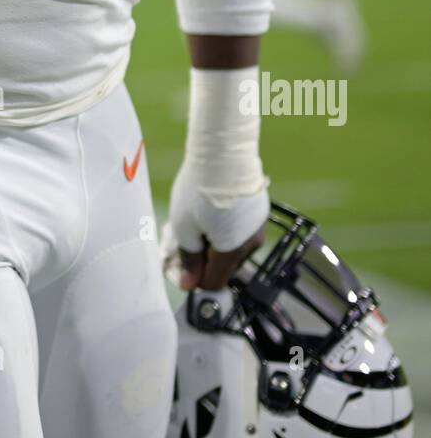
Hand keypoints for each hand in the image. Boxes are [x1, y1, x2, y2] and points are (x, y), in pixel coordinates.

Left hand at [161, 162, 268, 291]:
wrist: (223, 153)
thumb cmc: (199, 190)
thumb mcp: (184, 227)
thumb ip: (189, 259)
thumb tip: (191, 284)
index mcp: (232, 252)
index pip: (214, 283)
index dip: (194, 278)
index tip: (180, 265)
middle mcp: (251, 244)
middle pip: (224, 267)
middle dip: (204, 259)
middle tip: (184, 240)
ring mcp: (258, 227)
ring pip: (233, 248)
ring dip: (215, 243)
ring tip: (196, 222)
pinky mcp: (259, 212)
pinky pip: (241, 231)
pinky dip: (226, 229)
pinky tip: (211, 212)